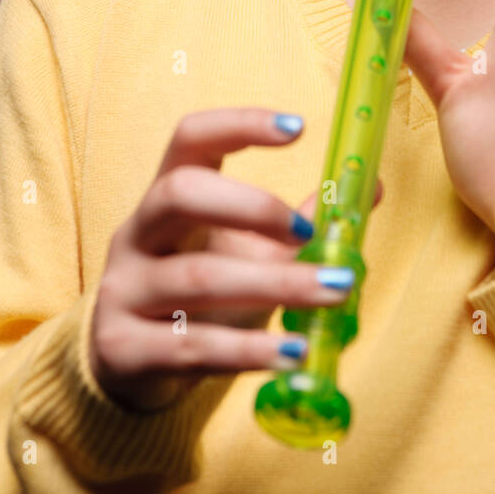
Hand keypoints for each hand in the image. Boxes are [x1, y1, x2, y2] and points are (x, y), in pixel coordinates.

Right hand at [89, 107, 381, 411]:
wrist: (131, 368)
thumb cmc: (199, 299)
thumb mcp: (246, 253)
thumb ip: (300, 225)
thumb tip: (370, 187)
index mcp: (166, 199)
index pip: (190, 139)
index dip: (239, 125)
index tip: (299, 126)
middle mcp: (137, 236)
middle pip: (179, 193)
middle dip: (252, 206)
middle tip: (308, 230)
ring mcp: (124, 292)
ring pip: (197, 277)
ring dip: (274, 284)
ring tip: (334, 293)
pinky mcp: (124, 349)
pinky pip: (193, 345)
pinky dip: (250, 350)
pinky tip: (295, 354)